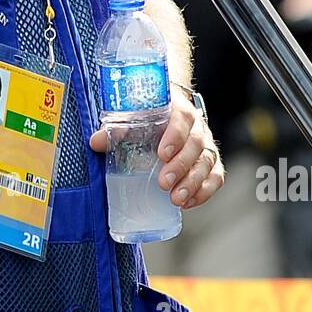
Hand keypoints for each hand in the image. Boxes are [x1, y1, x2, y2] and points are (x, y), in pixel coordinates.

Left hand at [90, 93, 224, 209]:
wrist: (169, 108)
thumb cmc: (149, 115)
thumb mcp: (133, 117)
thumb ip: (115, 129)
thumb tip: (95, 142)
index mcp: (178, 110)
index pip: (182, 119)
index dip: (175, 136)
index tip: (162, 153)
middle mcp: (197, 127)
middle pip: (195, 145)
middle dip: (181, 166)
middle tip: (164, 183)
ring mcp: (206, 145)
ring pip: (207, 162)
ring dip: (193, 182)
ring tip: (176, 199)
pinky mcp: (210, 162)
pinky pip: (215, 176)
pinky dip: (205, 190)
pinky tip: (189, 202)